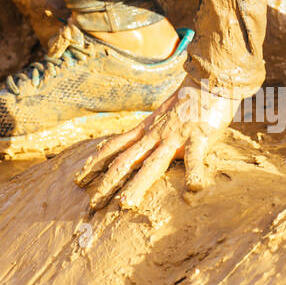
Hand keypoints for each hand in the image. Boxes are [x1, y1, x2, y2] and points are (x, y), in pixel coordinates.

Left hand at [74, 72, 238, 210]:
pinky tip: (194, 187)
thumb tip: (130, 146)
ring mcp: (175, 137)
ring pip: (153, 164)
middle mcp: (154, 135)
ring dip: (137, 185)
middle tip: (93, 204)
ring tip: (125, 204)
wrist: (207, 80)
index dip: (94, 163)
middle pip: (126, 161)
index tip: (78, 179)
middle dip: (108, 182)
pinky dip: (195, 172)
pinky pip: (195, 157)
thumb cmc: (186, 102)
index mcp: (145, 130)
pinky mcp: (198, 137)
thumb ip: (147, 133)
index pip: (114, 147)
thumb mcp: (158, 117)